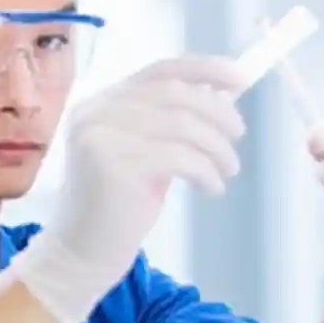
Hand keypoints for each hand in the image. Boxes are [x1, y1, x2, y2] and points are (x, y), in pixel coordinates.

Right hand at [10, 57, 245, 322]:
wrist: (82, 253)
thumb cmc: (119, 205)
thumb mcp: (145, 153)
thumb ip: (171, 123)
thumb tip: (223, 98)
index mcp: (102, 102)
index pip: (159, 70)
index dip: (204, 68)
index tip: (240, 79)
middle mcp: (96, 112)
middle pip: (175, 93)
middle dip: (217, 111)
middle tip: (239, 134)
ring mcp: (100, 137)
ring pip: (182, 125)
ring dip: (217, 146)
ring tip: (228, 170)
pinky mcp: (113, 166)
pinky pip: (180, 157)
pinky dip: (207, 171)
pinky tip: (213, 188)